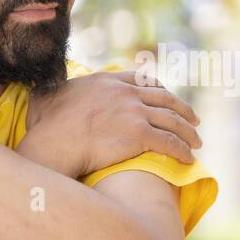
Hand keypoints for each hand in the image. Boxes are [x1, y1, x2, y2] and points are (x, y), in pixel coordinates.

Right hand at [20, 70, 202, 177]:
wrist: (54, 142)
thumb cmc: (46, 125)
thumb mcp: (52, 95)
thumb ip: (59, 91)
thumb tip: (42, 91)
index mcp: (108, 81)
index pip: (144, 81)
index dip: (162, 91)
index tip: (170, 99)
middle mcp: (125, 93)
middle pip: (165, 99)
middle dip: (183, 110)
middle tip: (194, 120)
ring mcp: (134, 112)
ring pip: (172, 121)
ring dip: (188, 132)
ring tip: (196, 142)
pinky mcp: (139, 134)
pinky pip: (169, 142)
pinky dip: (182, 150)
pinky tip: (188, 158)